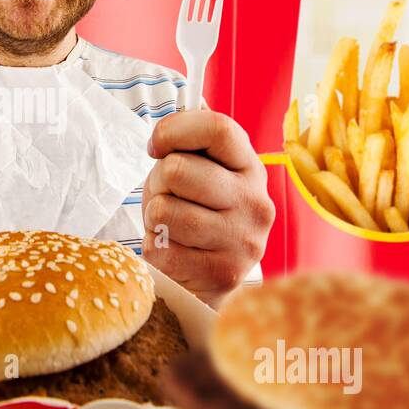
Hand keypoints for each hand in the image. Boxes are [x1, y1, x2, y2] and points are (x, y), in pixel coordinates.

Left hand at [141, 110, 273, 304]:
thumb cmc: (196, 211)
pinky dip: (154, 248)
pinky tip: (173, 249)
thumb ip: (187, 148)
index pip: (217, 129)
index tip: (156, 148)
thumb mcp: (200, 172)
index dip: (173, 131)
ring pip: (163, 211)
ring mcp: (243, 240)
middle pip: (177, 170)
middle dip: (157, 182)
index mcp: (250, 167)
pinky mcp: (223, 274)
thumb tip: (162, 141)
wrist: (213, 279)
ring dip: (153, 218)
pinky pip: (160, 249)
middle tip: (166, 196)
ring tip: (169, 225)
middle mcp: (255, 202)